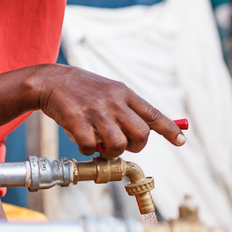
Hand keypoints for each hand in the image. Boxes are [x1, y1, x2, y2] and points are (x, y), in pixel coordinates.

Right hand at [30, 65, 183, 156]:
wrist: (50, 80)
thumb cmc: (82, 90)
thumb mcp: (109, 91)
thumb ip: (126, 109)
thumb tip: (144, 132)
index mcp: (124, 93)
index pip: (153, 113)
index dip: (170, 129)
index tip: (181, 141)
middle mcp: (114, 101)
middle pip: (141, 134)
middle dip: (136, 147)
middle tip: (123, 146)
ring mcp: (96, 110)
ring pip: (118, 144)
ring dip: (110, 151)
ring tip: (100, 145)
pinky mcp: (78, 120)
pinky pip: (91, 146)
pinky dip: (87, 149)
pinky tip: (81, 139)